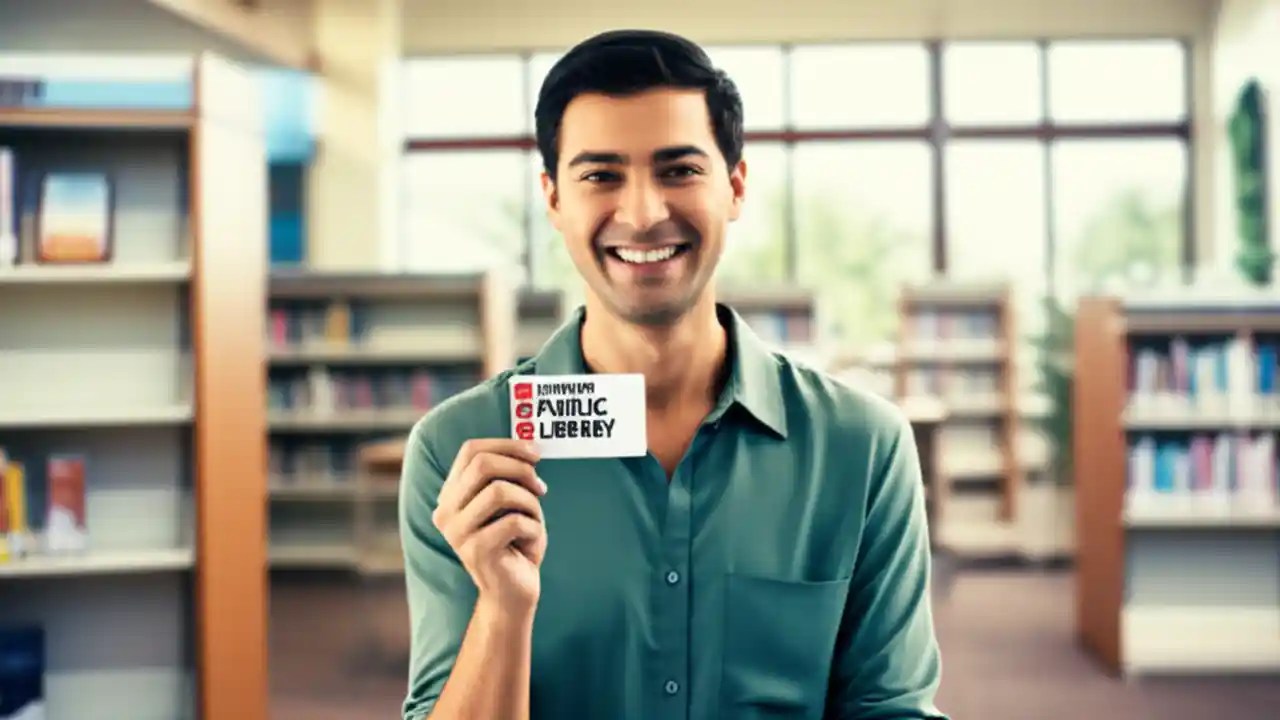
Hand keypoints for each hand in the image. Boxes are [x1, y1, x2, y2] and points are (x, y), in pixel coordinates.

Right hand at [432, 438, 547, 617]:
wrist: (513, 592)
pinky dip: (534, 527)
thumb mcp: (512, 501)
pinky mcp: (475, 551)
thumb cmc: (516, 542)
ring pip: (500, 491)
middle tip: (541, 487)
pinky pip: (515, 522)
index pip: (471, 450)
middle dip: (521, 470)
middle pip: (483, 465)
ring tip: (534, 518)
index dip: (506, 445)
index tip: (535, 453)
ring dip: (529, 501)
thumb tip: (530, 448)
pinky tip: (530, 541)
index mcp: (451, 494)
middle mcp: (446, 511)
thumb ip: (510, 475)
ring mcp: (457, 532)